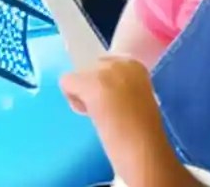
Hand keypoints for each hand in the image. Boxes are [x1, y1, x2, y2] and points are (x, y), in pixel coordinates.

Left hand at [61, 56, 186, 185]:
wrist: (142, 147)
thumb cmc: (143, 134)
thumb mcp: (137, 102)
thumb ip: (122, 91)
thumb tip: (102, 95)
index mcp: (136, 66)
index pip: (106, 65)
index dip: (104, 85)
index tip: (110, 104)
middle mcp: (120, 63)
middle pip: (90, 69)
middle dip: (92, 89)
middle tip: (103, 112)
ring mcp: (104, 71)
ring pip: (78, 76)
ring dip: (82, 95)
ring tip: (99, 117)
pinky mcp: (88, 82)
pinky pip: (67, 82)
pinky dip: (72, 99)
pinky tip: (87, 115)